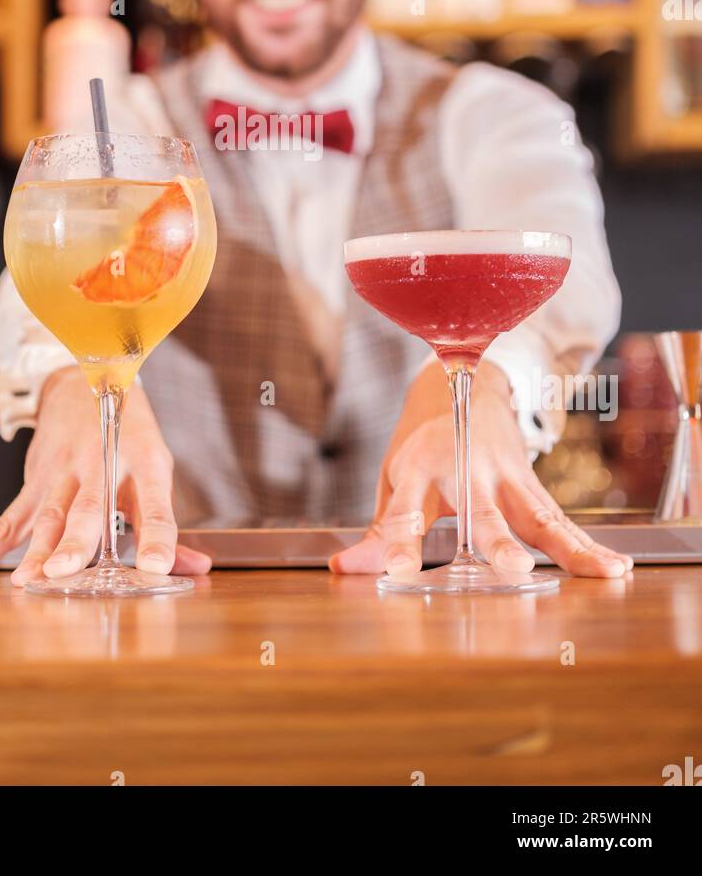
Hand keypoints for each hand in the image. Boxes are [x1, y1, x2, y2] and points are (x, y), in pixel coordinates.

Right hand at [0, 367, 210, 582]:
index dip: (158, 538)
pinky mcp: (33, 482)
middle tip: (65, 571)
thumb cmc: (128, 435)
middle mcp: (100, 465)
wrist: (85, 380)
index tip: (157, 569)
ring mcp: (62, 472)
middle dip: (75, 542)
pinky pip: (5, 521)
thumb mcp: (156, 470)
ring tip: (27, 582)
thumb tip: (197, 569)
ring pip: (45, 516)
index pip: (155, 505)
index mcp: (144, 463)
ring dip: (35, 550)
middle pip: (87, 510)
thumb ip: (168, 526)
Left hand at [330, 360, 632, 581]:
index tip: (397, 572)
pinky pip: (561, 521)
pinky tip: (615, 566)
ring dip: (567, 547)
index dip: (400, 542)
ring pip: (537, 515)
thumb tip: (344, 571)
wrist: (463, 386)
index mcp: (419, 468)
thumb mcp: (394, 478)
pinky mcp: (532, 486)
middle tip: (513, 567)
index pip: (406, 511)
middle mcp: (465, 470)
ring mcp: (504, 476)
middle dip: (496, 540)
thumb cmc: (424, 445)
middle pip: (481, 510)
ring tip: (599, 573)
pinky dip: (588, 545)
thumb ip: (380, 531)